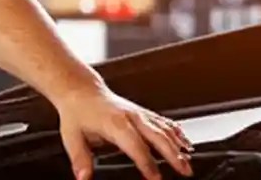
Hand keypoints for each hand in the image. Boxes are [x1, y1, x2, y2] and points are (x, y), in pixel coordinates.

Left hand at [54, 83, 193, 179]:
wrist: (81, 89)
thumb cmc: (77, 112)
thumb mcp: (72, 137)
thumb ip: (80, 159)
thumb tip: (83, 177)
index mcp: (115, 123)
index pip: (135, 146)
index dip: (146, 163)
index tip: (155, 178)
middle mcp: (131, 116)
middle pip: (157, 136)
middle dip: (172, 154)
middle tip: (184, 170)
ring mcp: (138, 113)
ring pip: (164, 128)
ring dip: (178, 144)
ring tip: (189, 160)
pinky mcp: (142, 112)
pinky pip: (163, 121)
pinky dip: (176, 131)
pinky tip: (185, 141)